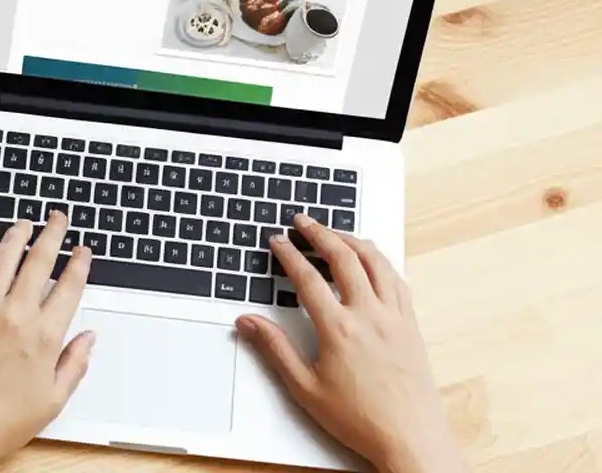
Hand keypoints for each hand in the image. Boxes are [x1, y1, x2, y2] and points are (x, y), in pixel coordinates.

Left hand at [0, 211, 93, 472]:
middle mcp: (15, 317)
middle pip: (38, 262)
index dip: (79, 264)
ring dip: (15, 237)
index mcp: (44, 336)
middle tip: (57, 218)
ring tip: (22, 223)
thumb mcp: (53, 400)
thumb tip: (87, 340)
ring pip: (2, 261)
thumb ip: (74, 364)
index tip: (82, 251)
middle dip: (52, 234)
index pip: (68, 287)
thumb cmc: (1, 422)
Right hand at [235, 214, 467, 472]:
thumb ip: (274, 349)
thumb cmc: (359, 418)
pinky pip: (398, 280)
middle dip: (320, 233)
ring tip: (335, 233)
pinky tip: (373, 261)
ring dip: (352, 240)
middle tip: (303, 221)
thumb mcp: (305, 388)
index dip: (288, 254)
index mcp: (338, 329)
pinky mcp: (412, 325)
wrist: (409, 437)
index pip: (307, 278)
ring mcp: (395, 317)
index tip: (278, 241)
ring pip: (376, 262)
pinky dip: (381, 261)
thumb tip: (248, 323)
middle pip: (343, 258)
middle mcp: (369, 315)